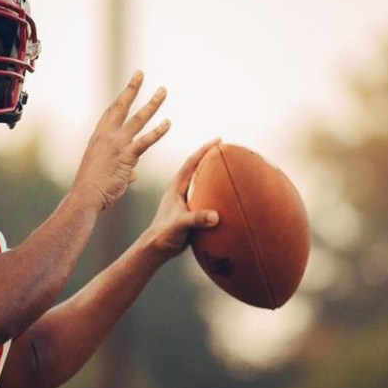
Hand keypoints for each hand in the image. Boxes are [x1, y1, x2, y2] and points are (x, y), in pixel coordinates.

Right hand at [72, 71, 170, 210]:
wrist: (85, 196)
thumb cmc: (93, 188)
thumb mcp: (104, 172)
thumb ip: (123, 169)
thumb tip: (134, 174)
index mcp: (99, 137)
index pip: (111, 112)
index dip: (121, 97)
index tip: (129, 85)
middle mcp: (107, 136)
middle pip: (122, 106)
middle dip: (132, 88)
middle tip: (140, 73)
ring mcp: (117, 144)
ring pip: (138, 118)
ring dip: (152, 103)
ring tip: (163, 91)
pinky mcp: (126, 156)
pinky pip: (145, 140)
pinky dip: (158, 131)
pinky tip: (168, 123)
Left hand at [140, 139, 221, 260]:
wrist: (157, 248)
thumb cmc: (164, 234)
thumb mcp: (180, 224)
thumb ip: (196, 219)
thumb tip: (215, 216)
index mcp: (177, 186)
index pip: (192, 162)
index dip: (205, 149)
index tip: (219, 139)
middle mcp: (181, 190)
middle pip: (198, 167)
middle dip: (211, 157)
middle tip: (227, 149)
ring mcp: (186, 199)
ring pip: (203, 182)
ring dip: (214, 174)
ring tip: (230, 168)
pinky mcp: (191, 210)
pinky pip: (207, 196)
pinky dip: (217, 193)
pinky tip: (229, 196)